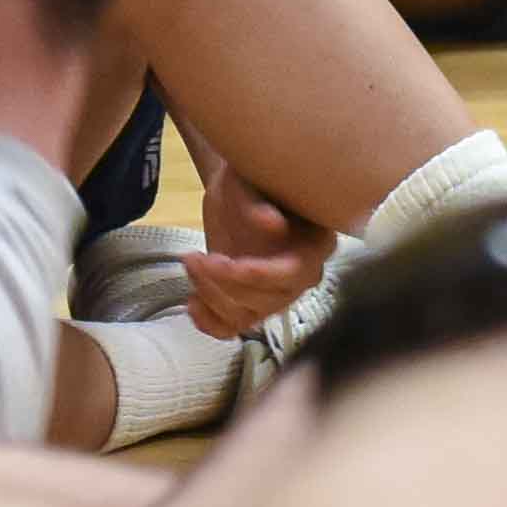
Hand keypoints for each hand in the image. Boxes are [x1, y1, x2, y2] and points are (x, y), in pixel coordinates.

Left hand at [183, 171, 326, 343]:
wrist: (240, 192)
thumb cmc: (252, 179)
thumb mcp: (249, 181)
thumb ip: (259, 202)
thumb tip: (272, 225)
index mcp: (315, 245)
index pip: (295, 273)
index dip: (262, 274)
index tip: (231, 263)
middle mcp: (301, 277)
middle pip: (268, 300)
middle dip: (227, 283)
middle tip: (195, 257)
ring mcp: (275, 295)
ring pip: (246, 316)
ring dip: (212, 296)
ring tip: (190, 262)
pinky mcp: (249, 305)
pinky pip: (231, 327)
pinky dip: (208, 322)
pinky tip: (191, 303)